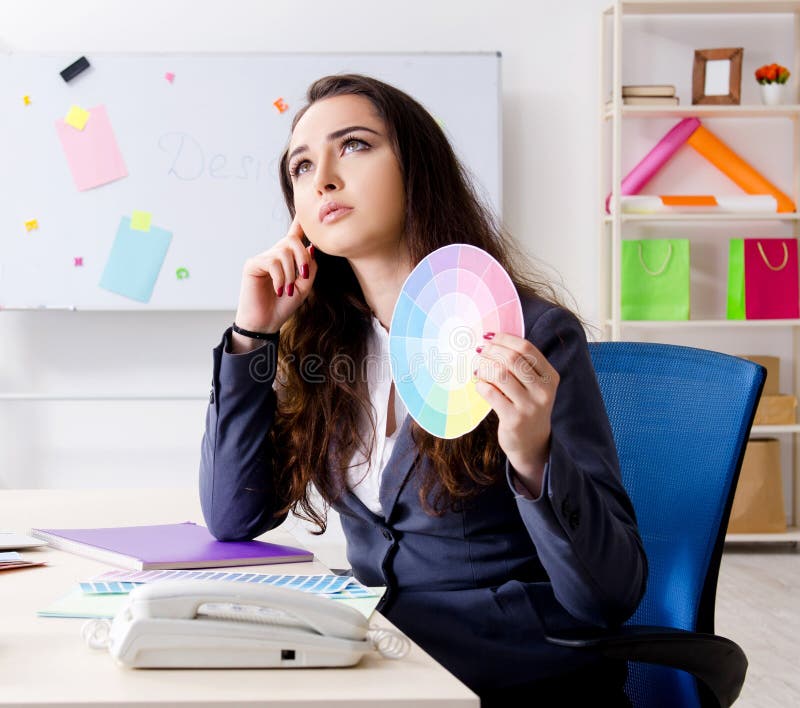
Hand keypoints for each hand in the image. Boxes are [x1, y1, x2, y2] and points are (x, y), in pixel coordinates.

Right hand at [234, 214, 317, 335]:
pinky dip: (280, 277)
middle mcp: (275, 255)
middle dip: (302, 257)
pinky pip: (272, 262)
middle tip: (303, 276)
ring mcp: (263, 258)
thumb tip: (311, 248)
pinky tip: (279, 289)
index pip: (294, 236)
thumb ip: (310, 268)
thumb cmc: (283, 306)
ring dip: (290, 274)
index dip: (300, 223)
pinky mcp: (253, 264)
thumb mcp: (304, 287)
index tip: (304, 210)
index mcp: (288, 259)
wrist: (266, 323)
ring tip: (287, 290)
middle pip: (292, 241)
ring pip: (284, 252)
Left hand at [473, 331, 559, 497]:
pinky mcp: (514, 419)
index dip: (504, 339)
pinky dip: (480, 385)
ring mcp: (530, 406)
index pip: (526, 348)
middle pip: (512, 359)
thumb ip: (521, 365)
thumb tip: (492, 339)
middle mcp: (544, 390)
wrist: (532, 443)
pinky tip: (479, 384)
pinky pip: (490, 393)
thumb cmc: (528, 406)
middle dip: (491, 351)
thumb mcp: (535, 385)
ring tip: (477, 368)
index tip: (489, 337)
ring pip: (500, 374)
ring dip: (484, 367)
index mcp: (550, 376)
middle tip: (479, 351)